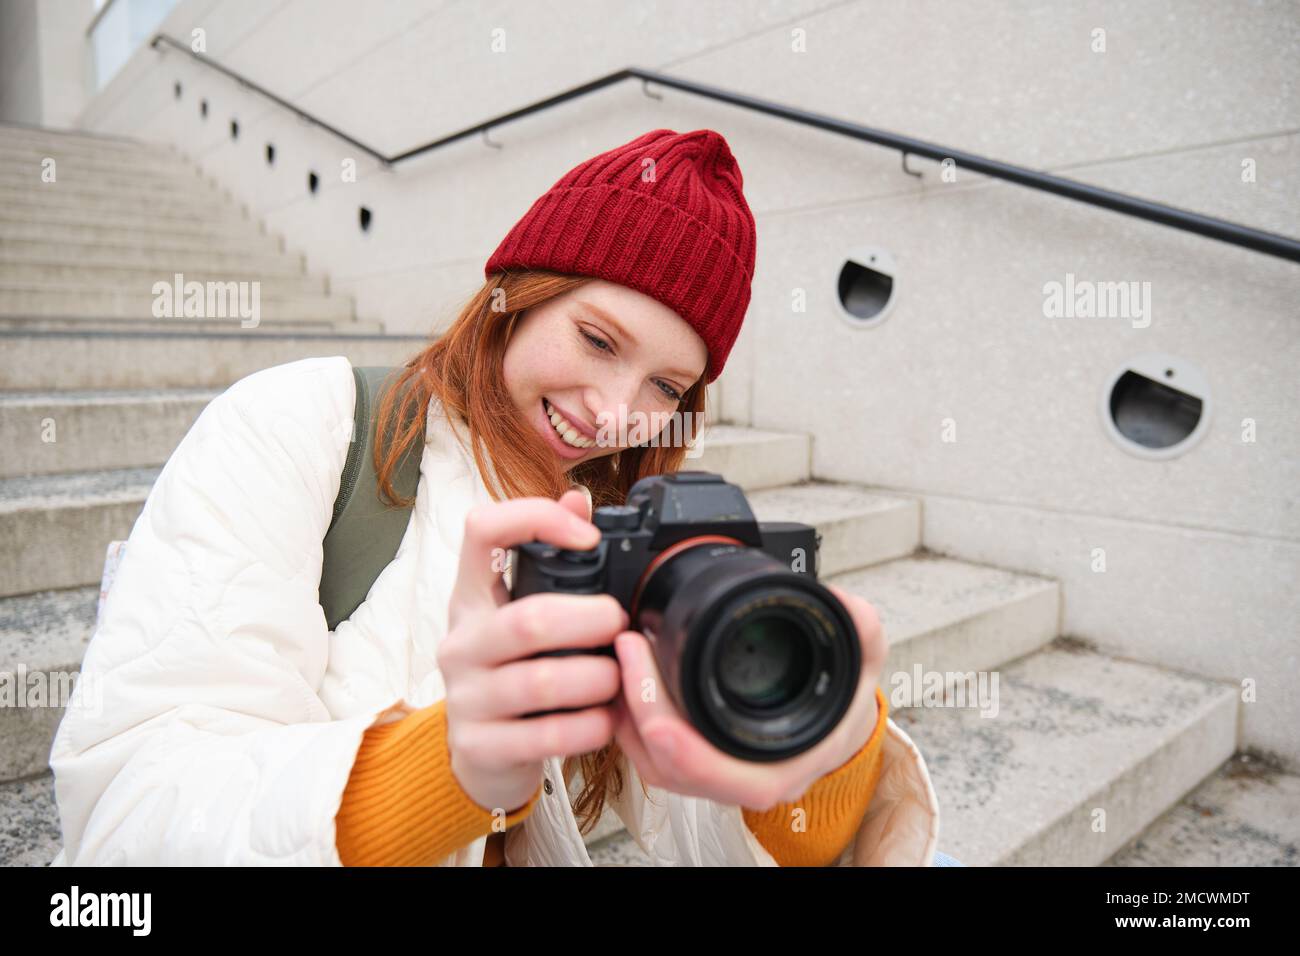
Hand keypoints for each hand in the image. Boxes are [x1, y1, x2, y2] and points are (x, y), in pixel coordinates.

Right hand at [438, 489, 624, 814]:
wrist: (480, 756)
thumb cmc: (510, 671)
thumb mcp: (519, 611)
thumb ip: (549, 557)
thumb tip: (578, 499)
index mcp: (471, 596)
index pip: (481, 530)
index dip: (536, 519)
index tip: (587, 539)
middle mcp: (461, 641)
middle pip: (529, 619)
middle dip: (590, 620)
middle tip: (619, 623)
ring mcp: (465, 696)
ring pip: (542, 682)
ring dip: (597, 678)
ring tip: (618, 677)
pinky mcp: (480, 746)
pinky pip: (546, 736)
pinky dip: (589, 727)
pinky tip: (605, 720)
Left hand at [609, 583, 887, 810]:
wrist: (839, 721)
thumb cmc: (844, 697)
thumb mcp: (863, 657)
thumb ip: (860, 628)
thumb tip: (840, 601)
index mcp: (780, 767)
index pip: (722, 773)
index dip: (682, 744)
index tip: (653, 702)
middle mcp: (741, 779)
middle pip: (670, 765)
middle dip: (637, 709)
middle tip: (627, 648)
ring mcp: (714, 774)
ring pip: (653, 762)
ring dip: (626, 715)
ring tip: (620, 657)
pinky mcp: (694, 759)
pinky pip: (650, 753)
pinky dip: (630, 719)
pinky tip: (624, 680)